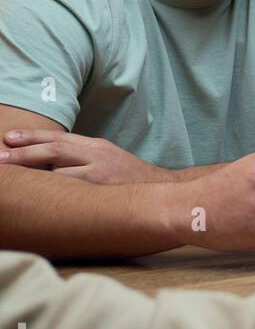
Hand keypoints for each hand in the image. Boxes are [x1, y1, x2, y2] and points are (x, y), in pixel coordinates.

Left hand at [0, 129, 170, 184]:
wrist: (165, 190)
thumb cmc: (132, 181)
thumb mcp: (109, 162)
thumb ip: (84, 160)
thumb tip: (51, 164)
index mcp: (96, 146)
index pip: (59, 137)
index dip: (31, 137)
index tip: (8, 138)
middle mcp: (97, 153)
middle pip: (54, 147)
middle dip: (24, 151)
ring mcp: (101, 169)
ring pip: (58, 167)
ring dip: (32, 169)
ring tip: (9, 171)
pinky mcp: (104, 185)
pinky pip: (72, 184)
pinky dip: (54, 186)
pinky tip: (40, 191)